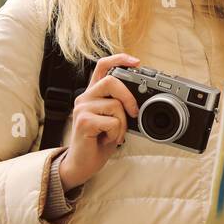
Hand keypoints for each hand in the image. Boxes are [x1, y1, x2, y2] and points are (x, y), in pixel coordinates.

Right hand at [56, 54, 141, 190]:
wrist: (83, 164)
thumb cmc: (99, 141)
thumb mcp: (113, 119)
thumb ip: (121, 106)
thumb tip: (141, 100)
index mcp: (93, 94)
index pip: (102, 66)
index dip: (119, 59)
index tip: (136, 62)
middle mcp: (84, 98)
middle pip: (111, 81)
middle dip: (129, 96)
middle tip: (134, 113)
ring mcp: (82, 109)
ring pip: (115, 105)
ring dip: (123, 123)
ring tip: (114, 134)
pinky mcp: (83, 121)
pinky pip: (112, 121)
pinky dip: (117, 133)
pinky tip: (107, 140)